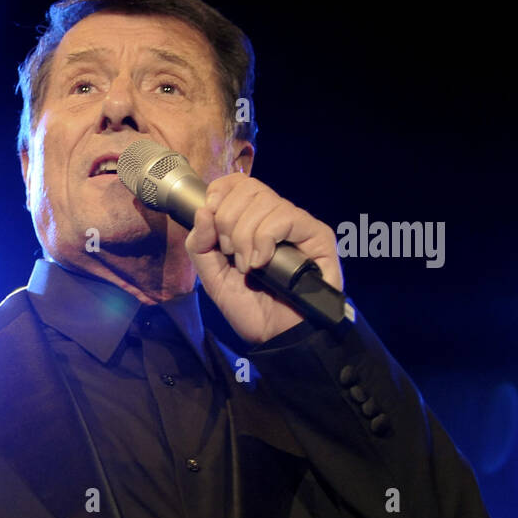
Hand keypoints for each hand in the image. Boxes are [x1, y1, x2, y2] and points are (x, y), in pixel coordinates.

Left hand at [185, 173, 343, 345]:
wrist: (275, 335)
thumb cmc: (250, 308)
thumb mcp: (213, 278)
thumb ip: (201, 245)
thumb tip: (202, 210)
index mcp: (250, 221)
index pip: (235, 182)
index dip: (219, 193)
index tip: (211, 220)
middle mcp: (275, 217)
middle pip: (247, 188)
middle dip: (227, 221)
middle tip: (232, 254)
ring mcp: (297, 224)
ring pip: (264, 201)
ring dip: (245, 236)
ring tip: (248, 265)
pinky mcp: (317, 235)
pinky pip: (284, 217)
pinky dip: (264, 239)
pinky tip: (262, 262)